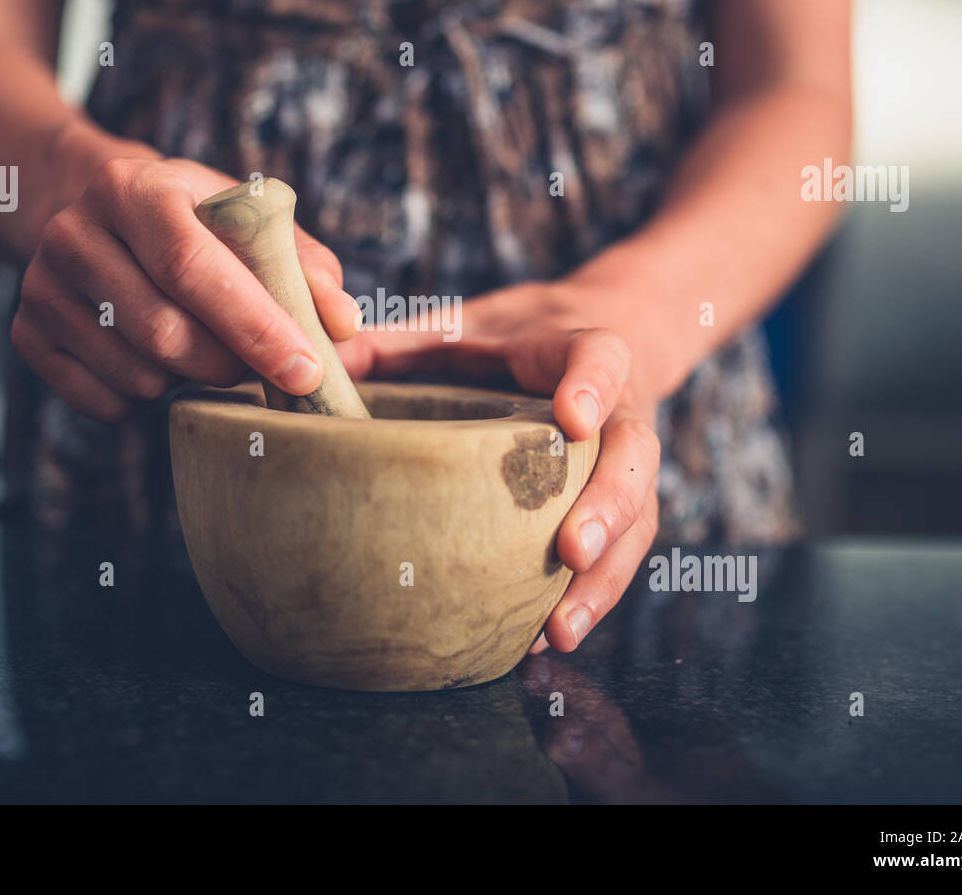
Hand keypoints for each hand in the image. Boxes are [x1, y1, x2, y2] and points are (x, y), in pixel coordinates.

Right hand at [12, 157, 360, 421]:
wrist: (89, 207)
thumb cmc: (193, 218)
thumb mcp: (249, 217)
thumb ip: (305, 265)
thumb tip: (344, 325)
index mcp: (134, 189)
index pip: (191, 266)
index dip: (253, 325)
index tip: (306, 371)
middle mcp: (74, 234)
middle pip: (164, 333)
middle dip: (230, 365)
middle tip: (262, 364)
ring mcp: (39, 287)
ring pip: (137, 375)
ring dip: (191, 382)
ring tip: (207, 350)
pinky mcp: (26, 334)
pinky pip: (103, 401)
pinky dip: (147, 399)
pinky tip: (160, 362)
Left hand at [336, 281, 660, 651]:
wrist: (583, 338)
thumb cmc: (508, 339)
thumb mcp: (458, 326)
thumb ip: (398, 343)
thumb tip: (322, 366)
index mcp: (575, 351)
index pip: (601, 357)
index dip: (593, 386)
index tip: (573, 418)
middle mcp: (616, 408)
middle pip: (635, 453)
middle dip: (609, 503)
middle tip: (572, 551)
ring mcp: (622, 461)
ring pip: (639, 516)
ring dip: (606, 575)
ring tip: (562, 627)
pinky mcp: (619, 505)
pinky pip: (621, 553)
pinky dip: (592, 597)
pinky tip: (551, 635)